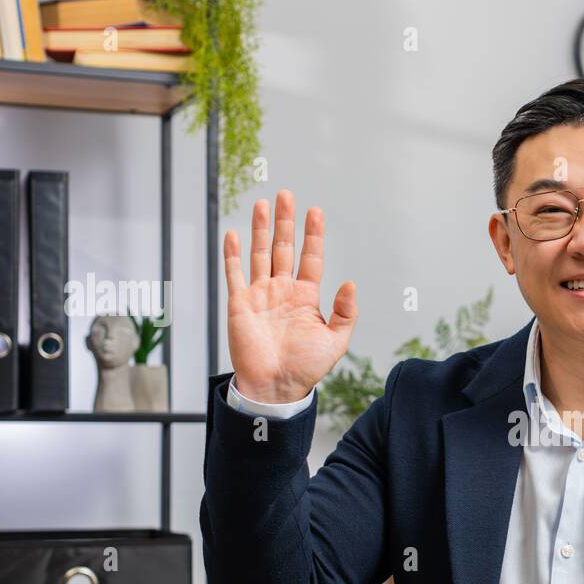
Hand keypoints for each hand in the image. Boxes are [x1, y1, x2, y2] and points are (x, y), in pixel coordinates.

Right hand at [223, 189, 358, 403]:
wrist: (275, 387)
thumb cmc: (306, 368)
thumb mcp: (335, 342)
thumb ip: (345, 313)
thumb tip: (350, 283)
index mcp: (306, 297)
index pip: (311, 258)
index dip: (313, 235)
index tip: (316, 211)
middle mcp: (282, 291)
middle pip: (284, 248)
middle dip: (286, 222)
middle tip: (287, 195)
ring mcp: (260, 295)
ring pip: (260, 254)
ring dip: (262, 229)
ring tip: (264, 204)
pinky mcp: (239, 304)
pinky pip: (234, 274)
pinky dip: (233, 254)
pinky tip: (233, 233)